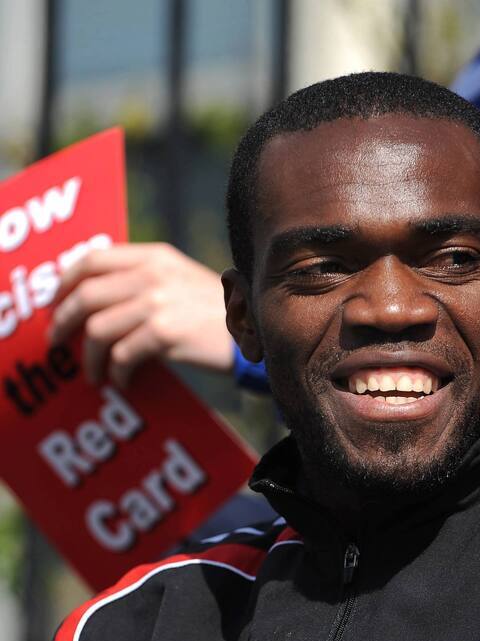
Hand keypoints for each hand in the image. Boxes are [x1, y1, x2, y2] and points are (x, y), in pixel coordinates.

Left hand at [50, 243, 233, 386]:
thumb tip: (102, 301)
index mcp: (154, 256)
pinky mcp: (165, 333)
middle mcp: (152, 275)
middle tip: (56, 342)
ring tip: (92, 373)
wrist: (259, 330)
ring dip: (88, 357)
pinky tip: (123, 381)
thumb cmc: (220, 313)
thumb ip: (146, 279)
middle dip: (63, 322)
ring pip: (97, 329)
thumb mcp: (183, 279)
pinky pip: (122, 355)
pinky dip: (117, 373)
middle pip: (86, 295)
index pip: (92, 259)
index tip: (56, 303)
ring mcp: (157, 303)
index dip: (65, 282)